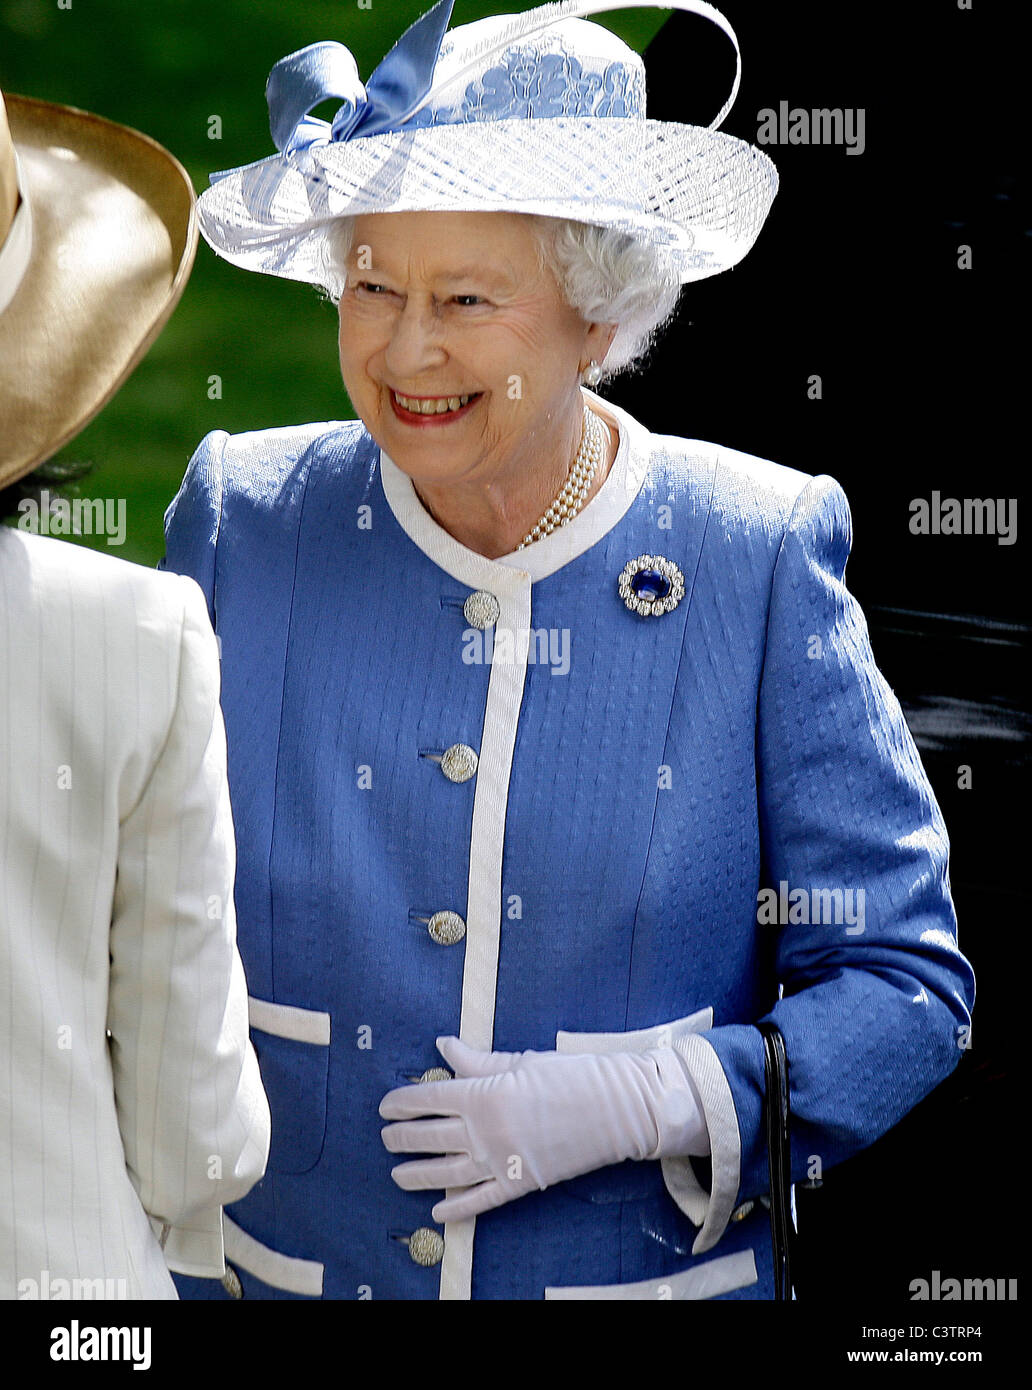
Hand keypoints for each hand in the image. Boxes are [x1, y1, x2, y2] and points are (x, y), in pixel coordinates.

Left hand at [379, 1035, 707, 1221]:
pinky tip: (437, 1211)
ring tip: (397, 1175)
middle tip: (386, 1137)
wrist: (618, 1107)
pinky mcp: (521, 1183)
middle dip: (402, 1138)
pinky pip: (480, 1201)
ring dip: (416, 1175)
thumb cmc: (571, 1075)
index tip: (386, 1106)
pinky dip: (456, 1209)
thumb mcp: (521, 1060)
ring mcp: (502, 1161)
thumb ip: (477, 1060)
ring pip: (446, 1173)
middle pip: (430, 1137)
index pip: (429, 1099)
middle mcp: (486, 1131)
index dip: (402, 1103)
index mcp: (485, 1094)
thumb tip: (443, 1046)